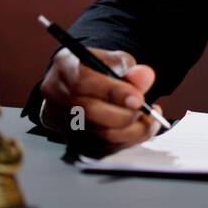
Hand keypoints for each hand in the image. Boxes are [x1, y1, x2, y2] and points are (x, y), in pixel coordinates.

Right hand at [38, 47, 161, 150]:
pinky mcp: (73, 143)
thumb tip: (144, 77)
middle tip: (147, 110)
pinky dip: (127, 142)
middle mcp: (57, 98)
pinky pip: (104, 149)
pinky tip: (139, 129)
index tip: (139, 98)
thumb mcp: (110, 58)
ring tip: (150, 119)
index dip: (114, 93)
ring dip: (132, 131)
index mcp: (64, 69)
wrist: (75, 87)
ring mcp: (63, 124)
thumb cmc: (95, 70)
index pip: (82, 83)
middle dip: (126, 114)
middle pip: (90, 113)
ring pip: (99, 136)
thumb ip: (126, 65)